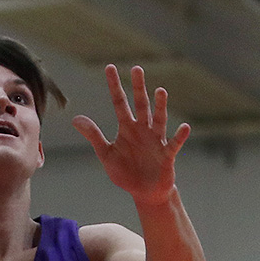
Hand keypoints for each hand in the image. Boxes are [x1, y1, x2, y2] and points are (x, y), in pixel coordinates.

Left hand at [73, 65, 189, 203]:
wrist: (145, 193)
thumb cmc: (126, 173)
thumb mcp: (106, 154)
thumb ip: (94, 136)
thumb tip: (75, 118)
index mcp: (127, 128)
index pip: (119, 102)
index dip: (114, 86)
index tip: (109, 67)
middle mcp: (143, 130)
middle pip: (140, 105)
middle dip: (138, 88)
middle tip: (137, 68)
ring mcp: (156, 141)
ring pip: (159, 120)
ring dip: (160, 107)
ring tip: (160, 91)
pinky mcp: (167, 156)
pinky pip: (174, 144)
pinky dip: (179, 136)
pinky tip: (184, 127)